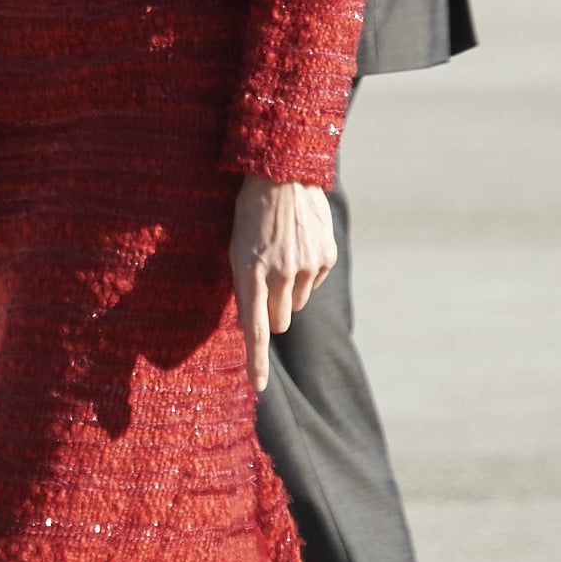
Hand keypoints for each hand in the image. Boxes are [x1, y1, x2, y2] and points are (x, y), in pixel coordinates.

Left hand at [231, 174, 336, 392]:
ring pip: (298, 303)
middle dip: (271, 312)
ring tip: (279, 255)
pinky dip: (307, 272)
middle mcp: (280, 274)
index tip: (259, 387)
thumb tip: (248, 327)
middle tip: (264, 282)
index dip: (257, 361)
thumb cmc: (249, 213)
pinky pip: (316, 282)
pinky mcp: (326, 257)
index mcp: (249, 272)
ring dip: (288, 290)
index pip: (254, 329)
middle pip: (278, 321)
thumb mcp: (234, 247)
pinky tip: (297, 245)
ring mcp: (307, 266)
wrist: (282, 173)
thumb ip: (242, 287)